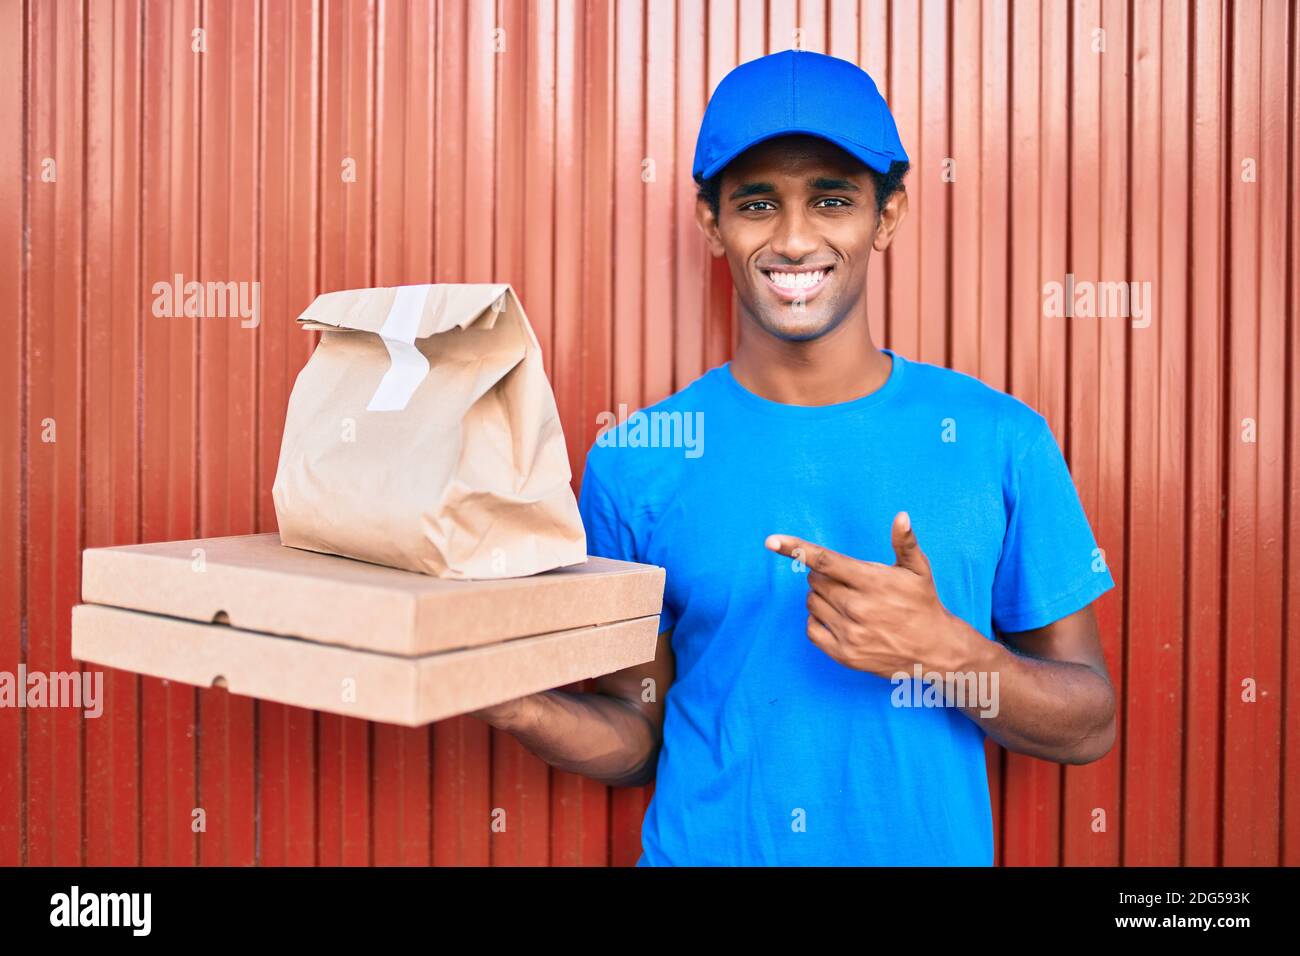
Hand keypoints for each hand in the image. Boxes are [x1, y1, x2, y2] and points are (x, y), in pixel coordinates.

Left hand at [765, 512, 974, 678]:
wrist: (934, 652)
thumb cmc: (923, 604)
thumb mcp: (918, 571)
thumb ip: (905, 543)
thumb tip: (901, 517)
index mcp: (873, 583)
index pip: (825, 561)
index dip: (796, 549)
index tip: (771, 541)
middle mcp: (859, 609)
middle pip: (816, 581)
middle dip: (825, 576)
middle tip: (848, 582)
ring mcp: (850, 634)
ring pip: (811, 603)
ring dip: (821, 596)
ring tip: (847, 600)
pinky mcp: (844, 655)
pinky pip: (811, 629)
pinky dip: (818, 619)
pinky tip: (838, 617)